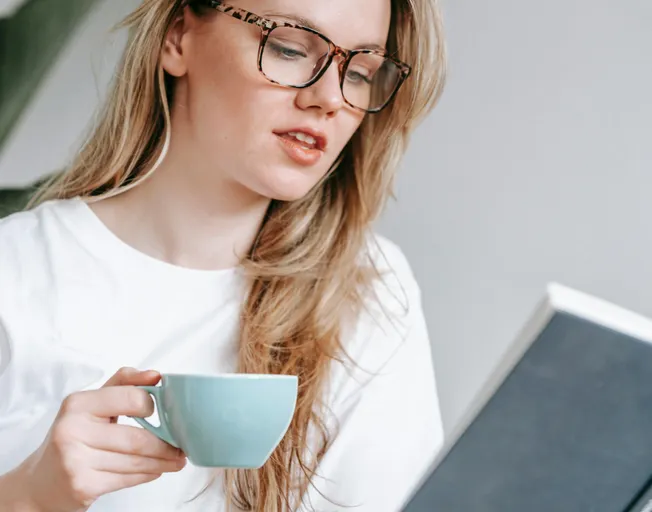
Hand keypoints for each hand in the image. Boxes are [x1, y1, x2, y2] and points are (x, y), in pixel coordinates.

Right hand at [14, 367, 185, 511]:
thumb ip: (123, 384)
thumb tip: (156, 375)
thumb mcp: (90, 405)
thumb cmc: (72, 438)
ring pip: (135, 461)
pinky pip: (127, 479)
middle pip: (137, 437)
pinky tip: (155, 470)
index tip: (167, 413)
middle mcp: (72, 429)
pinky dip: (147, 475)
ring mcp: (75, 460)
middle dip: (167, 445)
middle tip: (182, 446)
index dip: (154, 406)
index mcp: (78, 403)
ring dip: (162, 462)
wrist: (39, 483)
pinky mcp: (82, 486)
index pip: (131, 398)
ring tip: (176, 460)